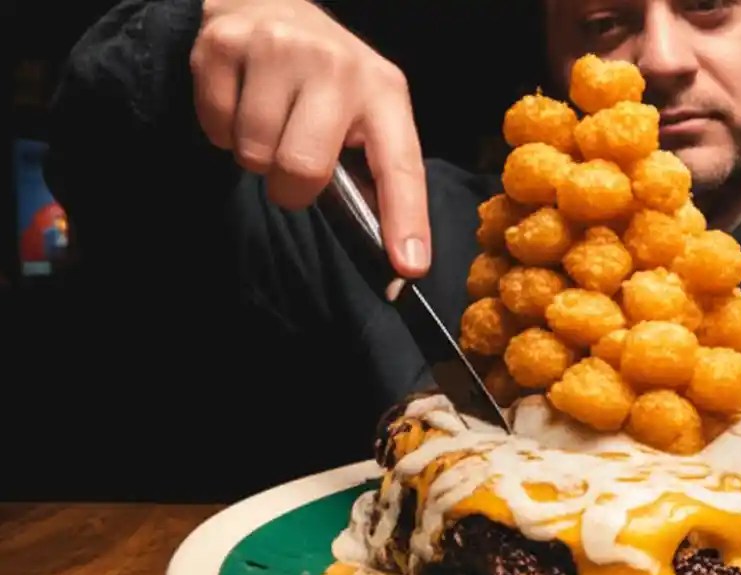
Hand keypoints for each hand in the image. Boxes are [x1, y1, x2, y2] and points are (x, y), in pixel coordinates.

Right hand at [190, 0, 430, 275]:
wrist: (266, 4)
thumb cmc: (324, 78)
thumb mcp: (364, 110)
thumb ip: (373, 169)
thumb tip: (390, 251)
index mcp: (384, 91)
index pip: (401, 165)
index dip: (405, 219)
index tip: (408, 266)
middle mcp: (337, 65)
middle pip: (304, 169)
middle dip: (292, 187)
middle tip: (293, 165)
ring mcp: (279, 49)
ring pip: (254, 152)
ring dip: (256, 154)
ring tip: (269, 123)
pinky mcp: (224, 45)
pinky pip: (216, 128)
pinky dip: (222, 130)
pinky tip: (241, 102)